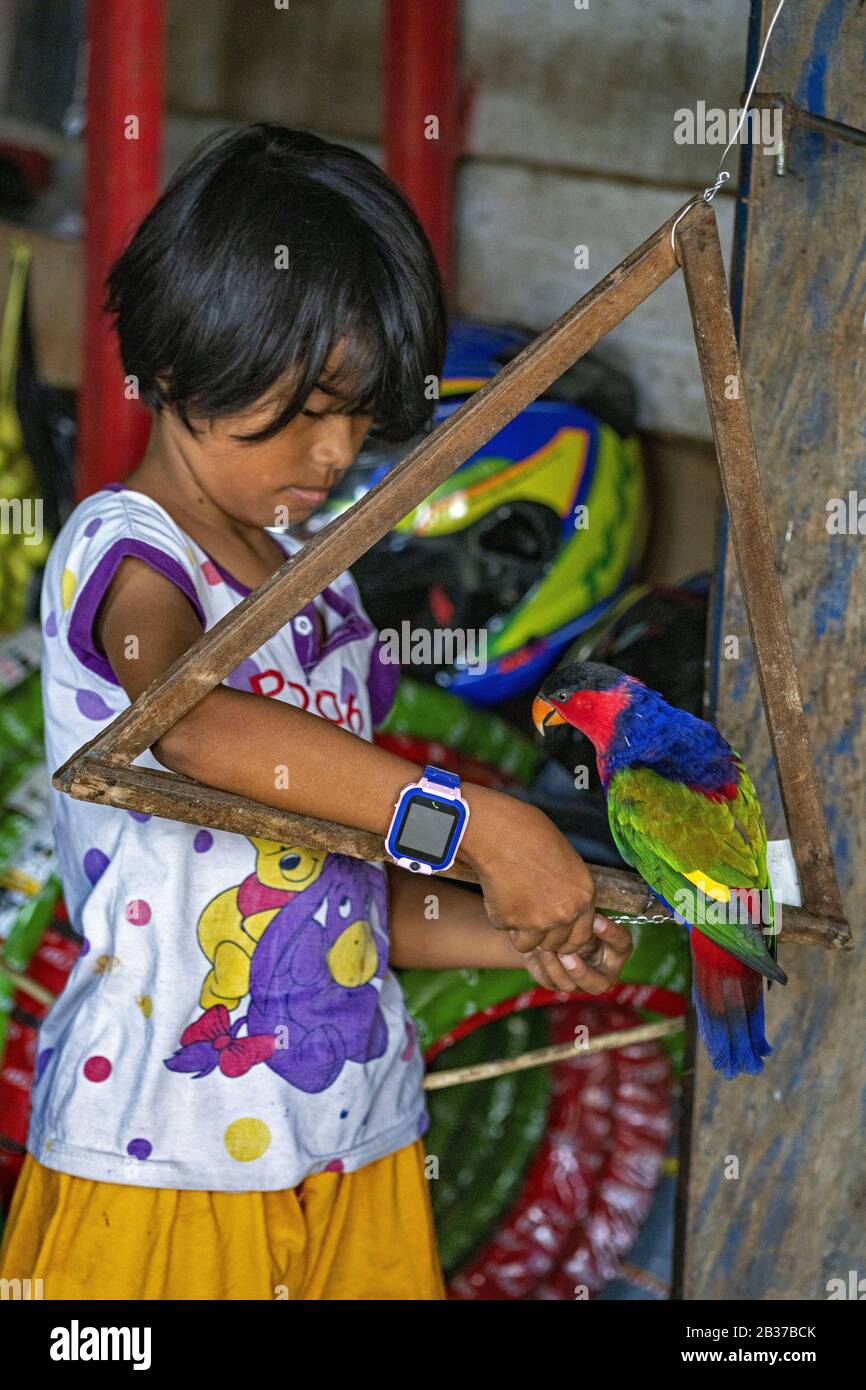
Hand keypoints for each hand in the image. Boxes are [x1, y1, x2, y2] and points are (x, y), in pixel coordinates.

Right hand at [462, 788, 601, 955]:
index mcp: (584, 896)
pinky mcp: (510, 922)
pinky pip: (504, 928)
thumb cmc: (530, 833)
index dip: (564, 936)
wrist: (498, 832)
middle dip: (541, 936)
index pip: (581, 936)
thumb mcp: (566, 860)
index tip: (553, 932)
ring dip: (518, 929)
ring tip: (511, 900)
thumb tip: (561, 906)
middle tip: (528, 917)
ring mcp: (538, 922)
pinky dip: (499, 915)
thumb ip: (569, 889)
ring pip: (527, 944)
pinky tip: (498, 891)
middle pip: (555, 945)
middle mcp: (565, 914)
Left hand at [520, 914, 632, 994]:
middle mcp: (601, 972)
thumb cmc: (573, 913)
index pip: (622, 944)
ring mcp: (580, 982)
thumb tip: (587, 906)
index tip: (595, 918)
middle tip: (565, 954)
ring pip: (569, 985)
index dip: (611, 933)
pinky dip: (543, 965)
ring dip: (555, 966)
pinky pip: (551, 981)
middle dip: (580, 971)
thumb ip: (589, 912)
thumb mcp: (584, 910)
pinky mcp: (558, 983)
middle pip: (599, 984)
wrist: (546, 926)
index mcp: (616, 950)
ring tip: (543, 947)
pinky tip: (536, 949)